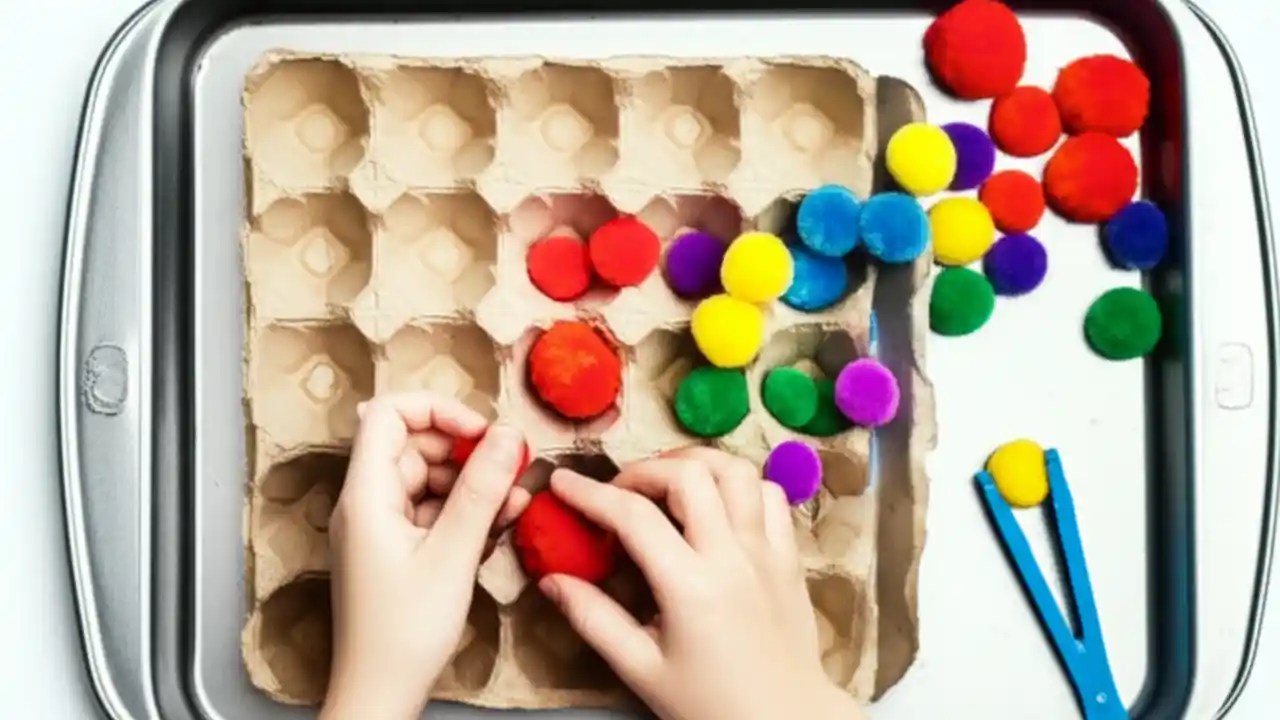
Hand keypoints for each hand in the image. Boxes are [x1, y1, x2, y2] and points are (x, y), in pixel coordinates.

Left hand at [320, 392, 529, 719]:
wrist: (378, 694)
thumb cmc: (403, 635)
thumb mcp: (452, 555)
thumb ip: (481, 490)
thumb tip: (506, 435)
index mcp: (366, 496)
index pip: (390, 413)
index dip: (438, 410)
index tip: (482, 433)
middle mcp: (366, 503)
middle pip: (414, 444)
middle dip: (465, 450)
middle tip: (509, 468)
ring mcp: (379, 526)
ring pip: (428, 478)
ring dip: (471, 483)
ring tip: (512, 503)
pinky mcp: (395, 548)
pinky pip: (431, 510)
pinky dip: (463, 511)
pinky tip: (497, 525)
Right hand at [539, 447, 862, 719]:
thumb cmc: (711, 704)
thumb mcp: (642, 669)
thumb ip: (594, 619)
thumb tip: (551, 581)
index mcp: (690, 587)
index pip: (633, 516)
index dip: (590, 493)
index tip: (562, 483)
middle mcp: (732, 557)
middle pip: (688, 476)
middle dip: (644, 470)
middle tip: (620, 493)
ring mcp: (767, 551)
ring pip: (737, 471)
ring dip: (695, 464)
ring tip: (668, 481)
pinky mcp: (790, 555)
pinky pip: (771, 494)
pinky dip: (740, 484)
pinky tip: (716, 501)